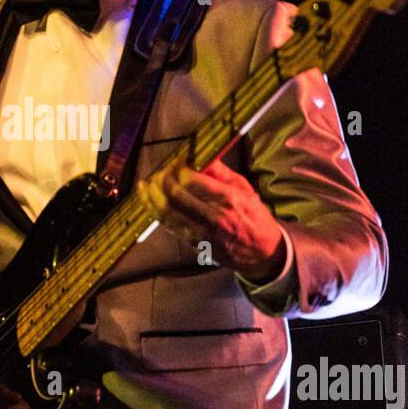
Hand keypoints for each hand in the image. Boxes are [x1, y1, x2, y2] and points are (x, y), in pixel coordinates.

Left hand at [136, 157, 286, 282]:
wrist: (263, 252)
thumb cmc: (254, 217)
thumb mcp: (244, 189)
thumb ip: (221, 173)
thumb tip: (203, 156)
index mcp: (228, 199)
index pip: (192, 180)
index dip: (178, 169)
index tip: (174, 162)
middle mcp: (214, 216)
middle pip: (176, 196)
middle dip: (161, 181)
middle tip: (158, 172)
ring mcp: (203, 233)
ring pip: (168, 213)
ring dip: (152, 198)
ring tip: (145, 186)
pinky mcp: (196, 245)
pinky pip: (171, 227)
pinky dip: (159, 213)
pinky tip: (152, 204)